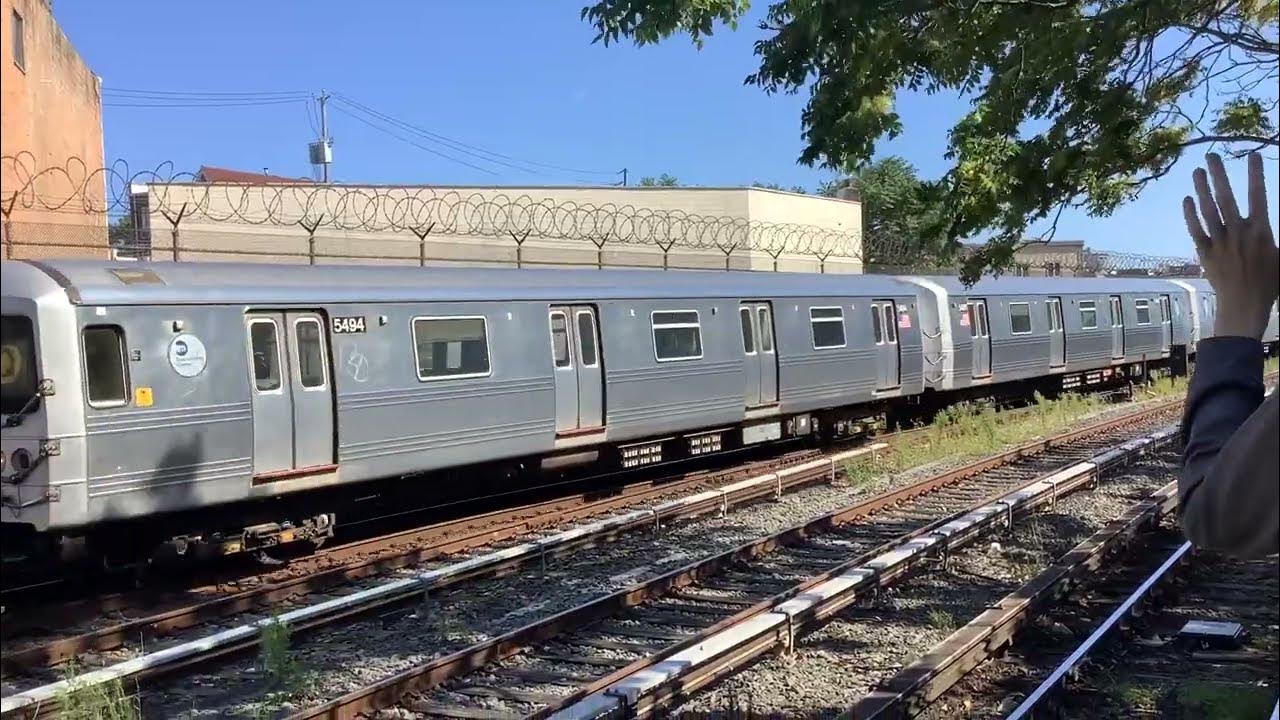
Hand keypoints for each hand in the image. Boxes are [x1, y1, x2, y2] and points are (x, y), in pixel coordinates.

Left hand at [1183, 151, 1278, 339]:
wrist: (1244, 306)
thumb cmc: (1270, 283)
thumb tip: (1275, 228)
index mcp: (1261, 231)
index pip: (1258, 196)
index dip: (1255, 174)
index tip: (1252, 155)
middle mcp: (1239, 233)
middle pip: (1226, 198)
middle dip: (1219, 175)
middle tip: (1211, 156)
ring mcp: (1220, 242)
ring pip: (1208, 211)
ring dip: (1202, 189)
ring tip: (1197, 171)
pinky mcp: (1205, 253)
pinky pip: (1195, 230)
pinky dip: (1190, 214)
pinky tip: (1187, 199)